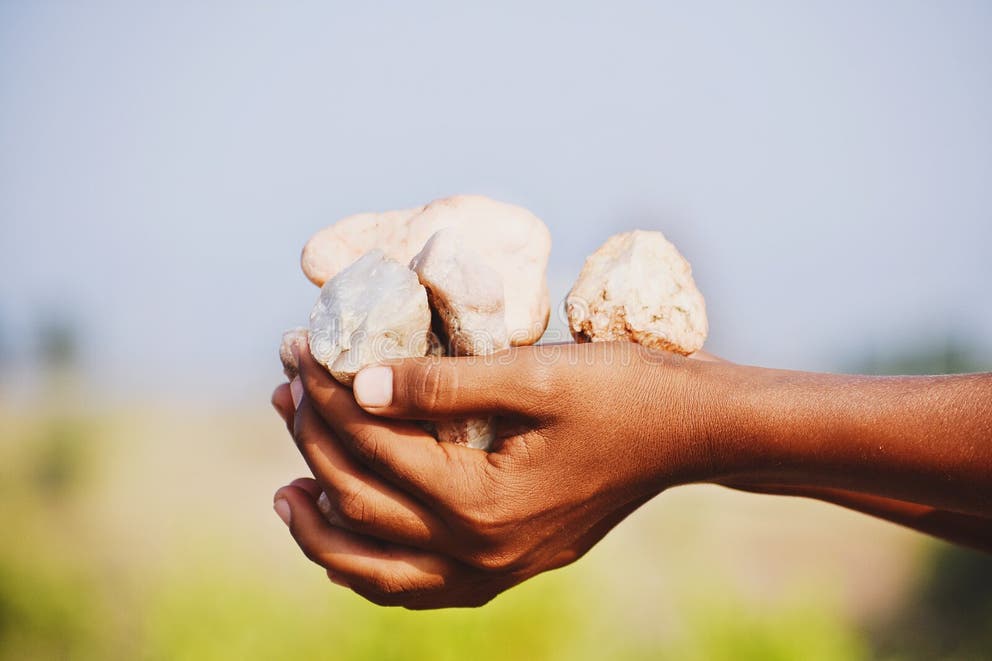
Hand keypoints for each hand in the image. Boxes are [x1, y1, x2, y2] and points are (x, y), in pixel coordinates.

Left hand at [270, 341, 716, 607]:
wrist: (688, 434)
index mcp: (482, 501)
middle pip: (360, 502)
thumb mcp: (535, 374)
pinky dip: (372, 569)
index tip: (301, 349)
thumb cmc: (621, 393)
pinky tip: (350, 542)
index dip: (327, 394)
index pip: (372, 444)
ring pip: (376, 571)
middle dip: (312, 440)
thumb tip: (362, 385)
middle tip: (286, 390)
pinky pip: (419, 588)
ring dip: (322, 529)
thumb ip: (444, 381)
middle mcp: (480, 551)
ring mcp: (495, 570)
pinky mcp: (509, 567)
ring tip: (285, 489)